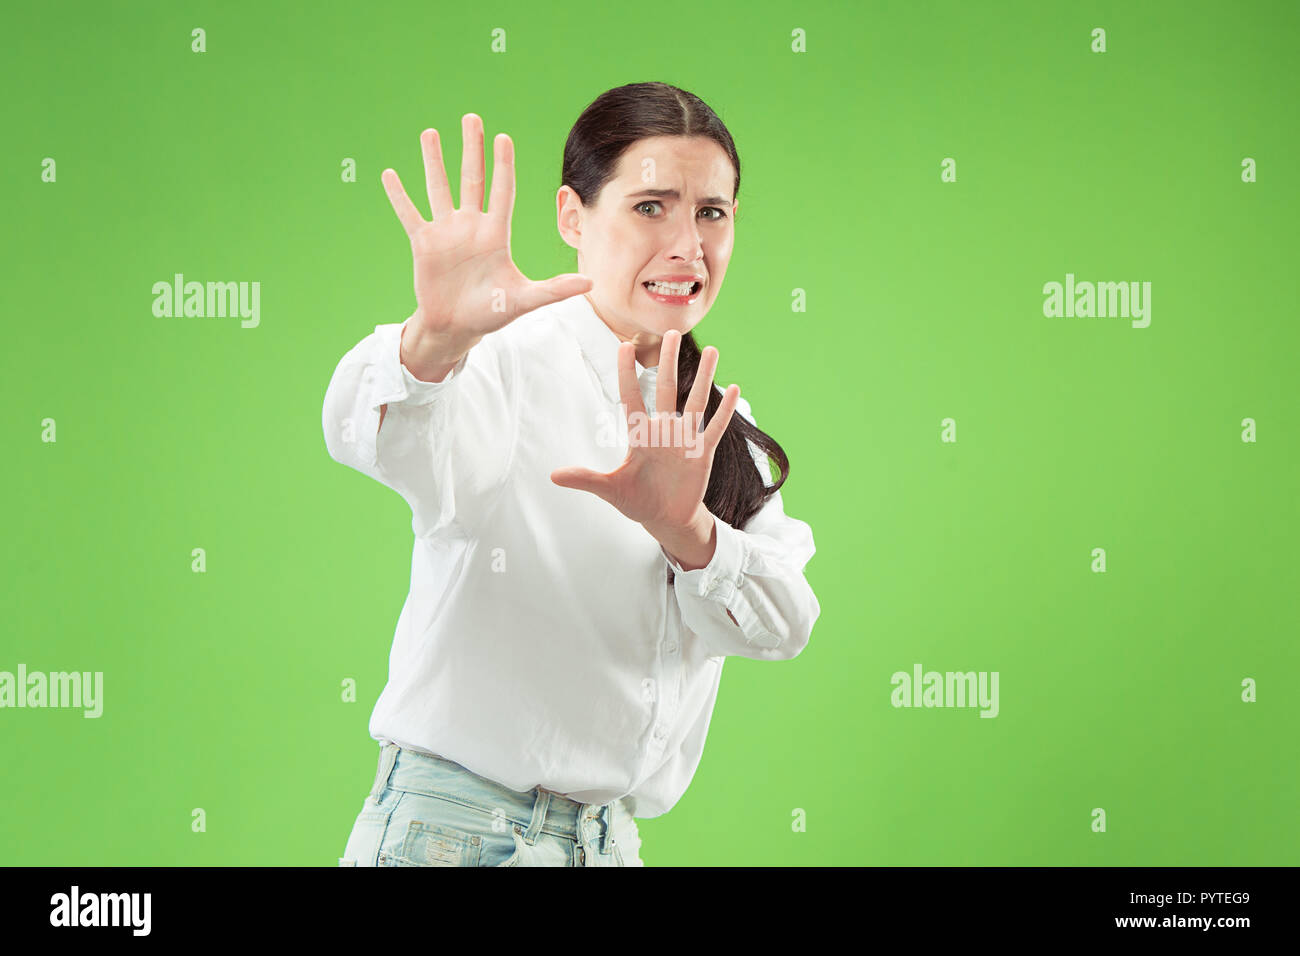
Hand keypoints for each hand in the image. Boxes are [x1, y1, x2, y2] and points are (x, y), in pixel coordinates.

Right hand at [381, 114, 592, 349]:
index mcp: (496, 234)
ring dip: (434, 161)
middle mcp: (471, 226)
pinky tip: (390, 175)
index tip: (503, 138)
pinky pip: (409, 214)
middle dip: (472, 149)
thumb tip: (590, 284)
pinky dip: (399, 196)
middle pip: (472, 179)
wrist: (458, 328)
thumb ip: (554, 289)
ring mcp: (446, 232)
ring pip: (439, 188)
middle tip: (471, 118)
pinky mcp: (424, 243)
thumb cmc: (492, 312)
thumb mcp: (525, 300)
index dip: (503, 165)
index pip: (502, 192)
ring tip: (429, 132)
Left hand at [550, 330, 739, 531]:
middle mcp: (663, 430)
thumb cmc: (637, 502)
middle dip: (668, 361)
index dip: (626, 373)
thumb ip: (586, 480)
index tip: (623, 346)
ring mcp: (685, 439)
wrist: (666, 519)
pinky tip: (734, 388)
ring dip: (705, 376)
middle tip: (671, 332)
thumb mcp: (611, 490)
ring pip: (696, 401)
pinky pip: (716, 427)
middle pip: (667, 388)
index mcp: (639, 435)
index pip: (631, 397)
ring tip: (713, 350)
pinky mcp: (703, 452)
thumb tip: (553, 476)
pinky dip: (725, 409)